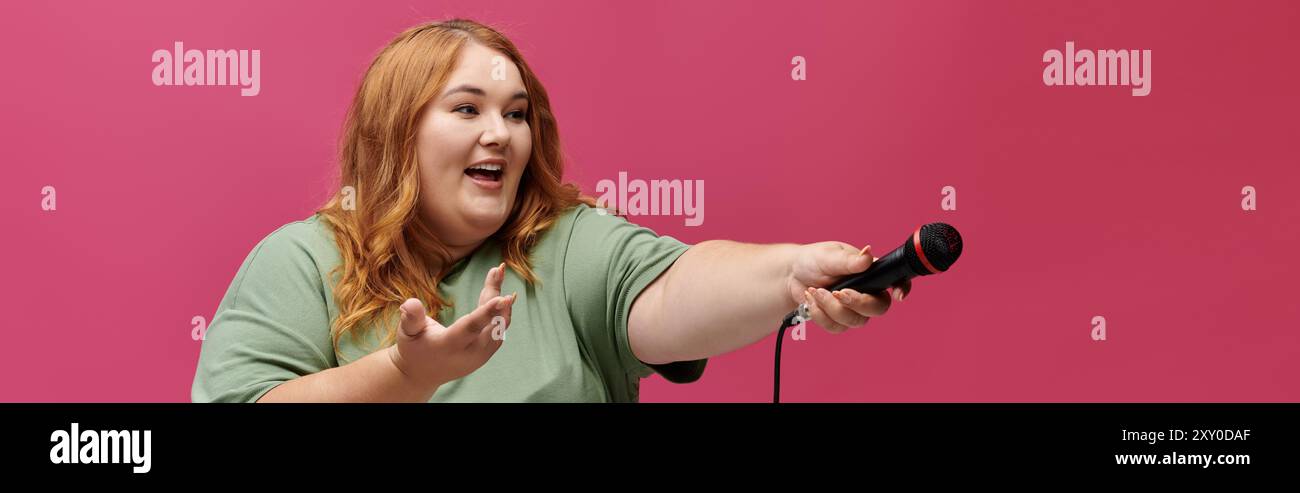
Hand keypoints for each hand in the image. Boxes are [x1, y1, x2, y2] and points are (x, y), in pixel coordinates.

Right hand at [387, 262, 516, 391]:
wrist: (422, 374)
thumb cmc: (413, 348)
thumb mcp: (406, 333)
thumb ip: (411, 318)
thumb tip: (411, 302)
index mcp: (449, 346)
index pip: (471, 327)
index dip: (488, 312)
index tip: (503, 297)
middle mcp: (470, 353)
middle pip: (491, 323)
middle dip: (498, 298)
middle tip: (500, 269)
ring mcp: (481, 354)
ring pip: (500, 324)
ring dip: (501, 299)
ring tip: (499, 271)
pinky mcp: (487, 352)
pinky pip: (500, 327)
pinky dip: (502, 308)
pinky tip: (501, 288)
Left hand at [786, 242, 912, 332]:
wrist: (791, 275)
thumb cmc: (814, 260)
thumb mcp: (829, 255)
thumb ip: (848, 260)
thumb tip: (868, 255)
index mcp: (871, 273)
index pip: (896, 281)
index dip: (903, 289)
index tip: (898, 296)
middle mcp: (867, 293)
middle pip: (879, 308)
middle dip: (857, 303)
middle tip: (838, 292)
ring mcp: (854, 310)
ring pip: (855, 321)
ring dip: (831, 307)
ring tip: (815, 291)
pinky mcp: (839, 321)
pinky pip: (836, 327)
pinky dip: (819, 314)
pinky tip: (810, 299)